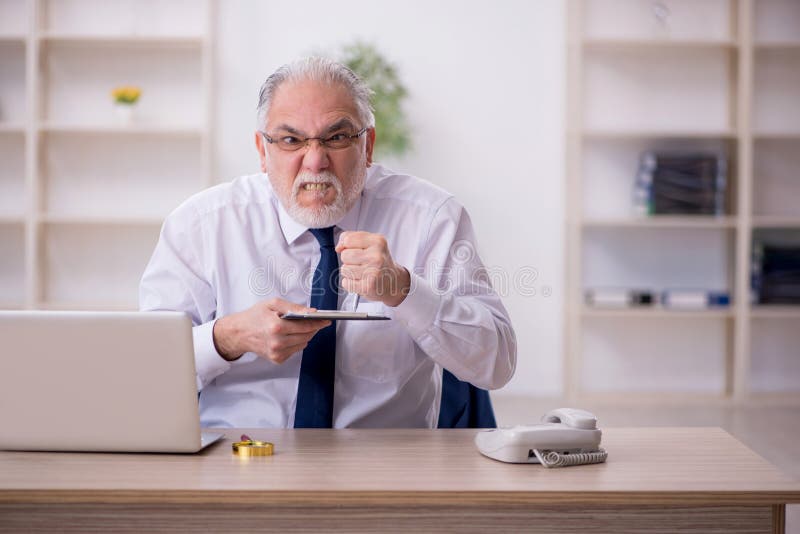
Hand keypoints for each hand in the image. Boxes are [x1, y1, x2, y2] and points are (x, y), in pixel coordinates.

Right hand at [213, 298, 330, 362]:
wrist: (240, 333)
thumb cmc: (255, 316)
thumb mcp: (272, 304)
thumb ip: (293, 307)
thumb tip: (311, 312)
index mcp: (275, 326)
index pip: (305, 326)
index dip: (318, 323)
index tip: (326, 320)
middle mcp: (276, 342)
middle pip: (306, 336)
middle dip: (313, 328)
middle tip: (316, 321)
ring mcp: (277, 353)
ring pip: (303, 344)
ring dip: (305, 335)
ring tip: (298, 327)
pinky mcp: (277, 359)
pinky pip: (295, 350)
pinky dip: (296, 342)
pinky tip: (289, 336)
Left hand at [335, 231, 410, 306]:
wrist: (394, 282)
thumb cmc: (379, 261)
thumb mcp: (370, 243)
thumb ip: (351, 238)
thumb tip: (338, 247)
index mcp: (378, 241)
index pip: (348, 240)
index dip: (348, 246)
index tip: (357, 250)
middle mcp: (377, 256)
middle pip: (345, 255)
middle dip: (349, 260)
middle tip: (362, 263)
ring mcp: (373, 272)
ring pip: (344, 269)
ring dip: (350, 273)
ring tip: (363, 273)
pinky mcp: (368, 287)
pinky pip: (346, 283)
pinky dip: (351, 284)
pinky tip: (362, 282)